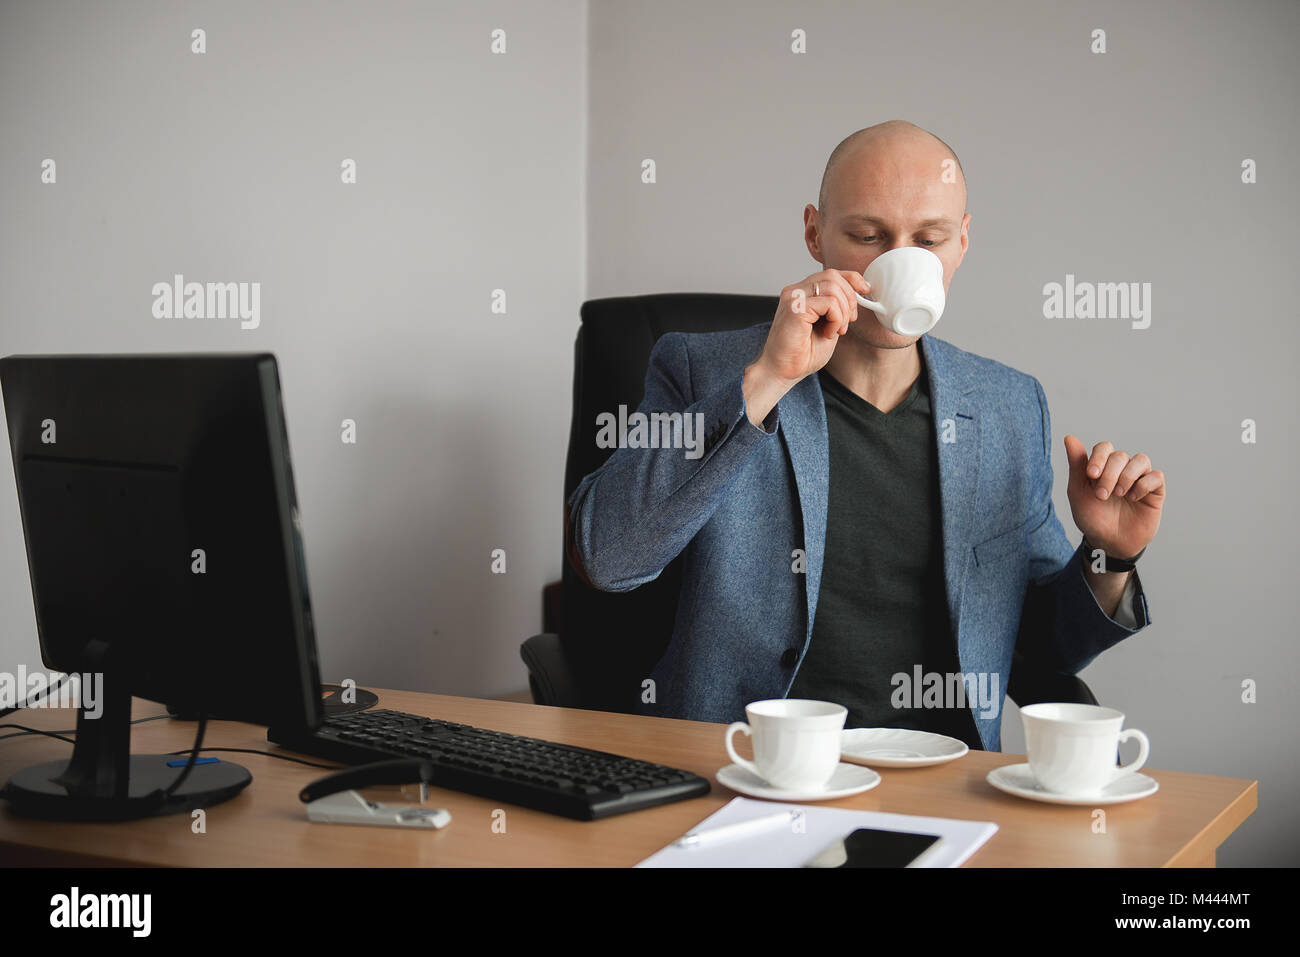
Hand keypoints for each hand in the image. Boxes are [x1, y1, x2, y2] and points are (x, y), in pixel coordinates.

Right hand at [742, 269, 869, 424]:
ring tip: (836, 330)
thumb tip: (859, 294)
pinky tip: (828, 333)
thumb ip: (838, 308)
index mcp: (802, 293)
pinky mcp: (795, 308)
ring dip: (842, 311)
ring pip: (833, 287)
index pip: (830, 273)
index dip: (852, 279)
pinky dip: (836, 319)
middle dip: (849, 299)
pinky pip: (829, 302)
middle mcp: (795, 291)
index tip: (865, 291)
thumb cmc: (802, 354)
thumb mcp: (829, 325)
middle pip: (833, 276)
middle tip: (847, 322)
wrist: (781, 372)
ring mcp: (794, 297)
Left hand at [1063, 435, 1164, 559]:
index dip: (1099, 457)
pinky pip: (1156, 476)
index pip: (1104, 448)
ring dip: (1127, 476)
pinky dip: (1144, 485)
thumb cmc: (1092, 518)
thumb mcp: (1078, 492)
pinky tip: (1134, 498)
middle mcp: (1122, 469)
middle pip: (1120, 455)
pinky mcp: (1155, 491)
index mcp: (1103, 467)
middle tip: (1102, 495)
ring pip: (1141, 460)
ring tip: (1119, 495)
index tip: (1091, 476)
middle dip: (1109, 474)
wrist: (1108, 543)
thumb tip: (1069, 437)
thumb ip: (1076, 465)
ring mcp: (1139, 479)